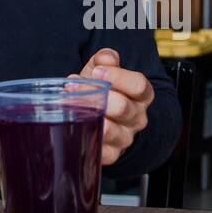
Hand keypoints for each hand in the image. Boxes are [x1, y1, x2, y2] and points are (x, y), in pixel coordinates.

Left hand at [77, 48, 153, 165]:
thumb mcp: (104, 71)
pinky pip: (102, 151)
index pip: (139, 85)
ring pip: (110, 130)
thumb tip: (106, 58)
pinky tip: (74, 125)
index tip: (97, 71)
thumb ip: (106, 60)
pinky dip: (86, 137)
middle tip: (73, 86)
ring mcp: (126, 137)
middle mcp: (137, 118)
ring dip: (87, 116)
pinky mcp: (112, 154)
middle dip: (95, 95)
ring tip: (69, 103)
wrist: (103, 117)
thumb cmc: (104, 91)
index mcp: (141, 96)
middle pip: (122, 107)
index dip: (119, 77)